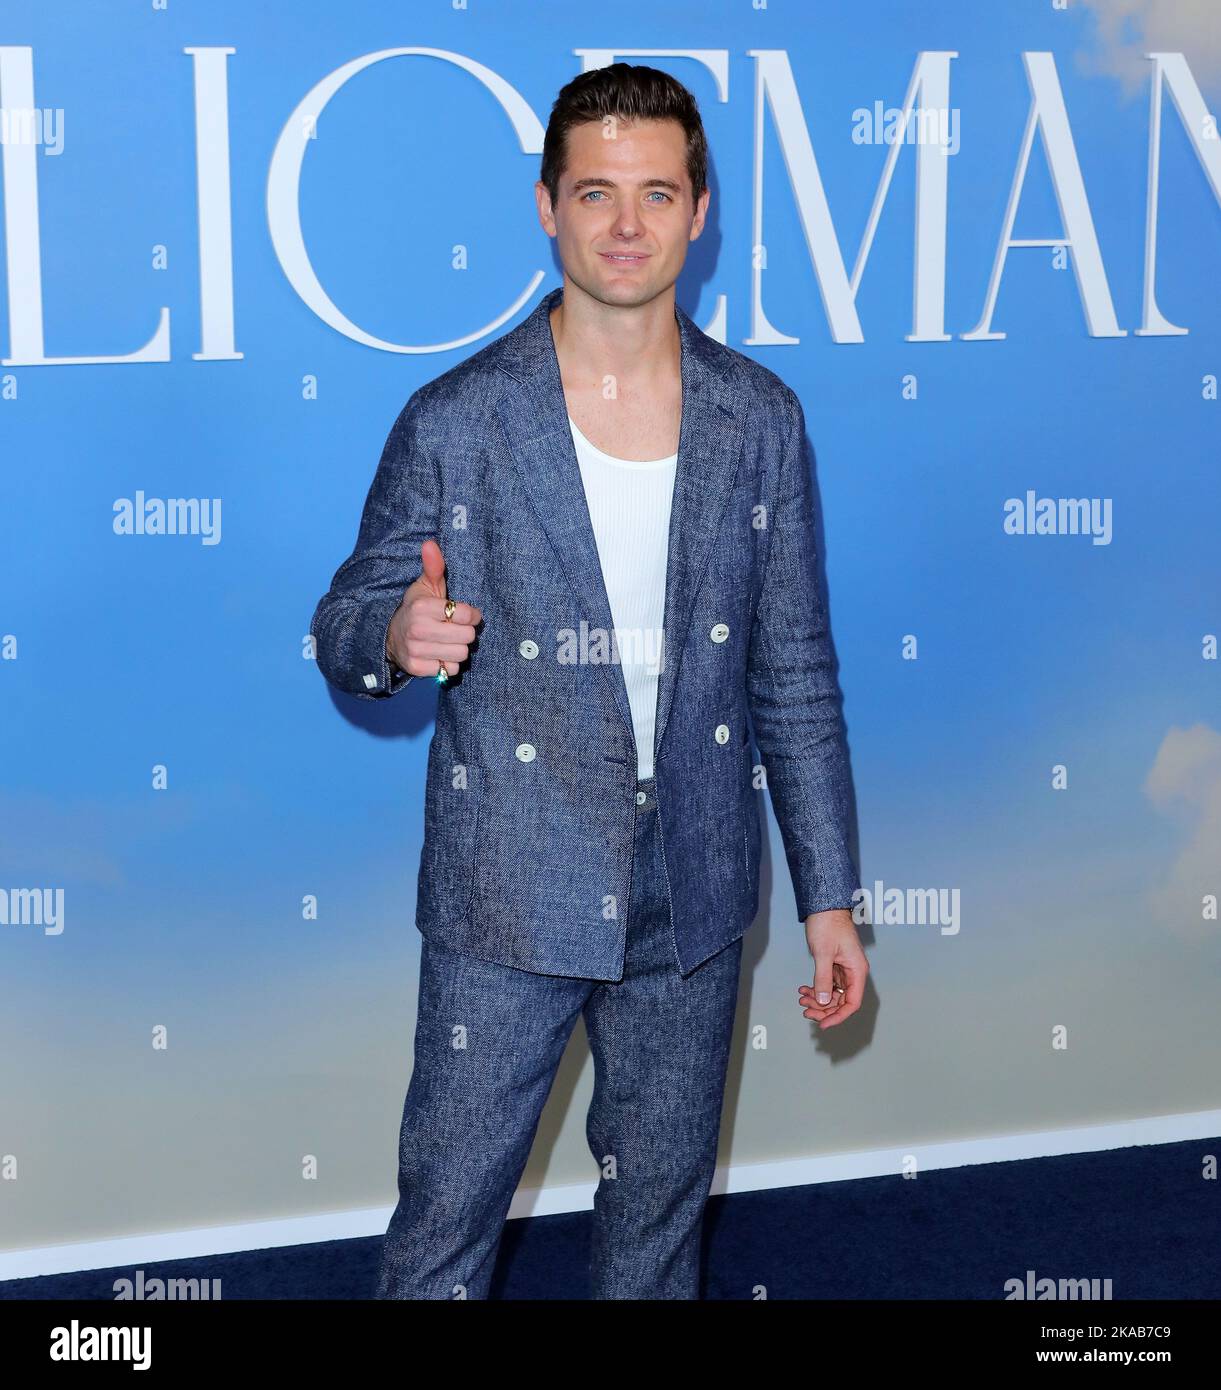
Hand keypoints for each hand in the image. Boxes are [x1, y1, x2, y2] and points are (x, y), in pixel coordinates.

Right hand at [386, 538, 481, 678]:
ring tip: (447, 641)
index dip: (471, 615)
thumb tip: (431, 543)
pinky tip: (439, 654)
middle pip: (467, 637)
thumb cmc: (416, 609)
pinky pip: (449, 670)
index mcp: (422, 607)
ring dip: (458, 649)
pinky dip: (448, 664)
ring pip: (461, 655)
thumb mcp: (425, 587)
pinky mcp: (417, 668)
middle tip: (455, 629)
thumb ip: (434, 567)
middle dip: (465, 633)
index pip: (465, 614)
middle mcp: (418, 629)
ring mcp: (416, 650)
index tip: (466, 614)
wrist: (390, 636)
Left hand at [798, 908, 867, 1029]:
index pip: (852, 1002)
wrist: (824, 906)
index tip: (823, 1024)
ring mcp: (844, 969)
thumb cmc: (828, 924)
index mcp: (857, 970)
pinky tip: (803, 989)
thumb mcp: (823, 953)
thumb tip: (824, 1002)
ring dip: (818, 999)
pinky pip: (828, 984)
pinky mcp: (835, 965)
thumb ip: (823, 979)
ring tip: (801, 998)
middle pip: (841, 1001)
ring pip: (833, 994)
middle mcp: (853, 972)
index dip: (838, 1016)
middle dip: (823, 1008)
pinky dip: (816, 988)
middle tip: (805, 1009)